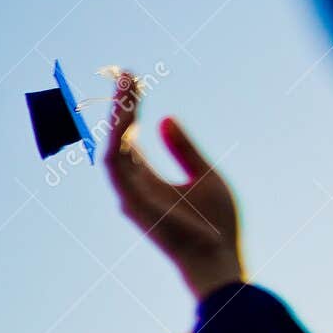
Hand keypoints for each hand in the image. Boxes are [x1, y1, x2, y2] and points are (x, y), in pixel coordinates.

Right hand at [103, 72, 244, 300]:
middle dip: (120, 106)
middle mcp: (132, 187)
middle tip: (124, 73)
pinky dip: (118, 137)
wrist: (219, 259)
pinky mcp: (130, 202)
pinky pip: (116, 163)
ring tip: (126, 84)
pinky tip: (127, 112)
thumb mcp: (205, 175)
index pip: (130, 139)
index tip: (133, 81)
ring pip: (113, 146)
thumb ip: (184, 149)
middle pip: (118, 138)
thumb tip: (165, 117)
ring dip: (118, 114)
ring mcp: (128, 195)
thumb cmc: (217, 224)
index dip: (130, 110)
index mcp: (148, 181)